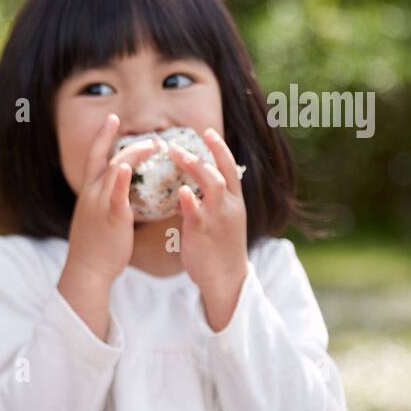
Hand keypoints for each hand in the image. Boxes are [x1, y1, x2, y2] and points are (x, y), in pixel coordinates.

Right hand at [64, 112, 161, 284]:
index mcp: (89, 193)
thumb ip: (109, 201)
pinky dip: (121, 179)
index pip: (94, 157)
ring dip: (133, 154)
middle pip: (101, 157)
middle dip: (108, 135)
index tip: (111, 119)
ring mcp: (100, 204)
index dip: (102, 136)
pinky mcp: (111, 218)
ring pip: (113, 170)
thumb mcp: (98, 218)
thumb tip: (124, 193)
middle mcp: (92, 194)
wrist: (87, 269)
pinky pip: (115, 195)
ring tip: (152, 144)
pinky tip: (128, 166)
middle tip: (120, 119)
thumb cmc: (96, 247)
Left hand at [166, 127, 249, 309]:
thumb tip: (188, 190)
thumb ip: (207, 203)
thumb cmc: (219, 249)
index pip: (230, 168)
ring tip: (177, 153)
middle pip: (222, 171)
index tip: (207, 131)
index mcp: (234, 201)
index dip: (219, 148)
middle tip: (188, 137)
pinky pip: (197, 212)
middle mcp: (229, 206)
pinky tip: (181, 190)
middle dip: (208, 151)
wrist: (226, 278)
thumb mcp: (219, 220)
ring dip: (195, 166)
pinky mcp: (202, 232)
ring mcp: (217, 218)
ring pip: (212, 185)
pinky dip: (189, 199)